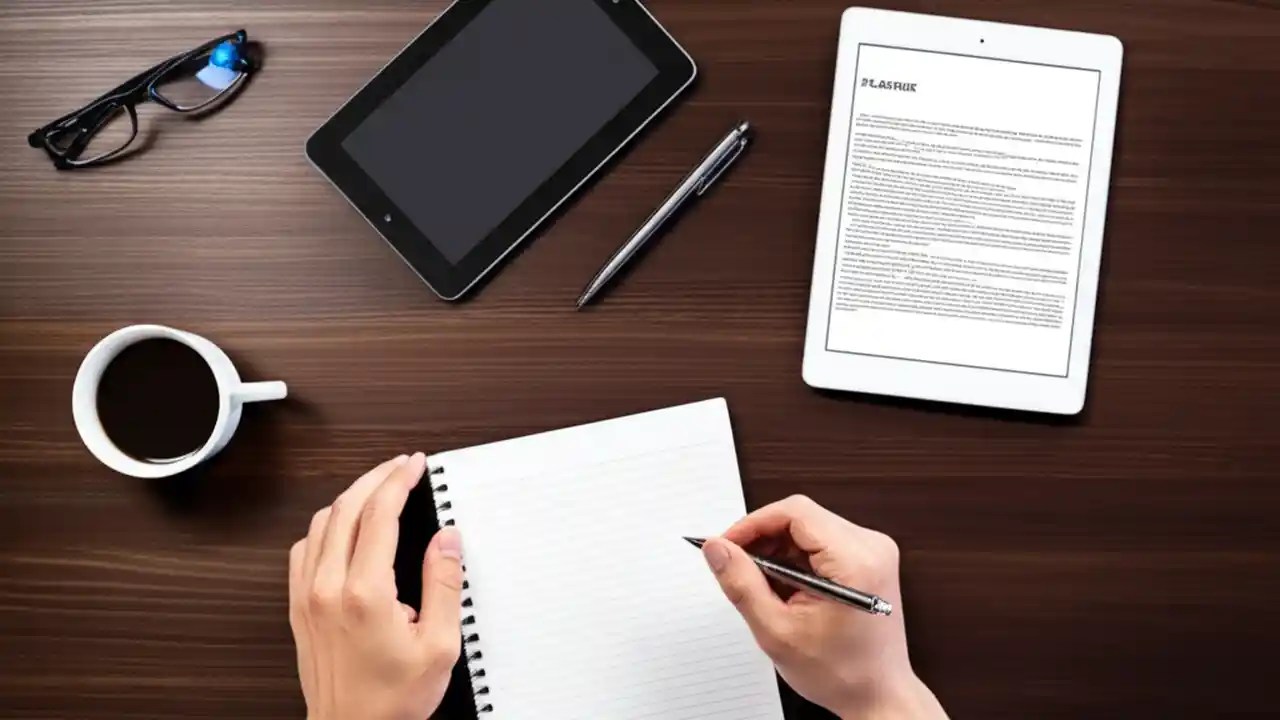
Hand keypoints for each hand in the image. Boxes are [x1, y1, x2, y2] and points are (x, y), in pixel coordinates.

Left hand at [289, 453, 463, 719]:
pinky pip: (303, 550)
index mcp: (364, 592)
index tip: (414, 466)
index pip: (379, 514)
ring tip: (376, 490)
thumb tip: (446, 541)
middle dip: (375, 478)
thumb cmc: (391, 701)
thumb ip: (443, 586)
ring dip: (349, 498)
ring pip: (320, 524)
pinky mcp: (298, 608)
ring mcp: (307, 597)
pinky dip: (324, 526)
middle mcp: (328, 588)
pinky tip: (341, 529)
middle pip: (346, 508)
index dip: (398, 480)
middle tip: (399, 466)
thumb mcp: (438, 645)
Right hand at [701, 496, 946, 719]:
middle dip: (763, 538)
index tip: (727, 544)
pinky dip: (795, 558)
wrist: (877, 694)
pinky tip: (785, 587)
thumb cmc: (841, 672)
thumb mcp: (777, 631)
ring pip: (808, 527)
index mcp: (856, 561)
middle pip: (801, 517)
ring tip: (764, 585)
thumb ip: (742, 584)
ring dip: (778, 550)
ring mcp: (872, 550)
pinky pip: (820, 541)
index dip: (754, 523)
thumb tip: (718, 549)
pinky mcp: (867, 558)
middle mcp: (871, 547)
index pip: (795, 513)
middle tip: (738, 567)